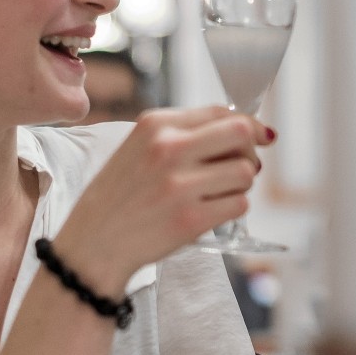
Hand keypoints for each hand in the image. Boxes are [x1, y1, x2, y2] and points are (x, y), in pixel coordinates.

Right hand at [51, 106, 271, 292]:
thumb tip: (245, 129)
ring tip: (217, 194)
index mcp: (155, 125)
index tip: (262, 136)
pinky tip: (210, 212)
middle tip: (240, 167)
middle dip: (251, 152)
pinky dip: (232, 209)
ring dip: (240, 185)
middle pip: (241, 135)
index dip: (250, 124)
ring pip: (245, 173)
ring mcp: (179, 185)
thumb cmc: (121, 196)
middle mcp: (168, 149)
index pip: (221, 112)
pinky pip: (239, 205)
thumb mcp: (140, 148)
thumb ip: (184, 134)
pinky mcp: (190, 220)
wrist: (93, 243)